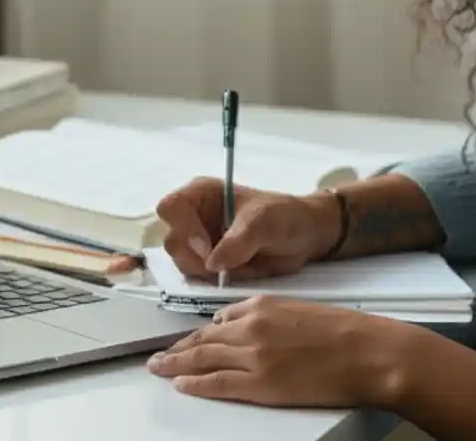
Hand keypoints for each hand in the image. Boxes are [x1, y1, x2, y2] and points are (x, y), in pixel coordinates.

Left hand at [146, 295, 415, 407]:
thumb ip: (272, 316)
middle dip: (178, 347)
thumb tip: (249, 325)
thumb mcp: (301, 310)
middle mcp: (251, 326)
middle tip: (159, 355)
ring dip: (175, 363)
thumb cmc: (346, 332)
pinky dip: (193, 383)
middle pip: (203, 337)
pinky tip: (180, 384)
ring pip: (201, 357)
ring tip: (158, 368)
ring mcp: (253, 355)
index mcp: (263, 304)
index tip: (190, 338)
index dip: (202, 331)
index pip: (220, 317)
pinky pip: (215, 382)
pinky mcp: (259, 383)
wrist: (369, 352)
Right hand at [155, 178, 340, 280]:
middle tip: (224, 266)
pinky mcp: (207, 261)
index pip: (171, 207)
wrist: (304, 236)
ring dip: (206, 272)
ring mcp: (199, 240)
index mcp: (201, 193)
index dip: (184, 228)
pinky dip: (214, 281)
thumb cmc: (284, 216)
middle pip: (172, 240)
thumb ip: (237, 241)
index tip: (207, 247)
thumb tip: (212, 264)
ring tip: (237, 267)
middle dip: (196, 258)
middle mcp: (194, 215)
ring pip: (182, 262)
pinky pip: (196, 276)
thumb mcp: (263, 222)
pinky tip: (237, 273)